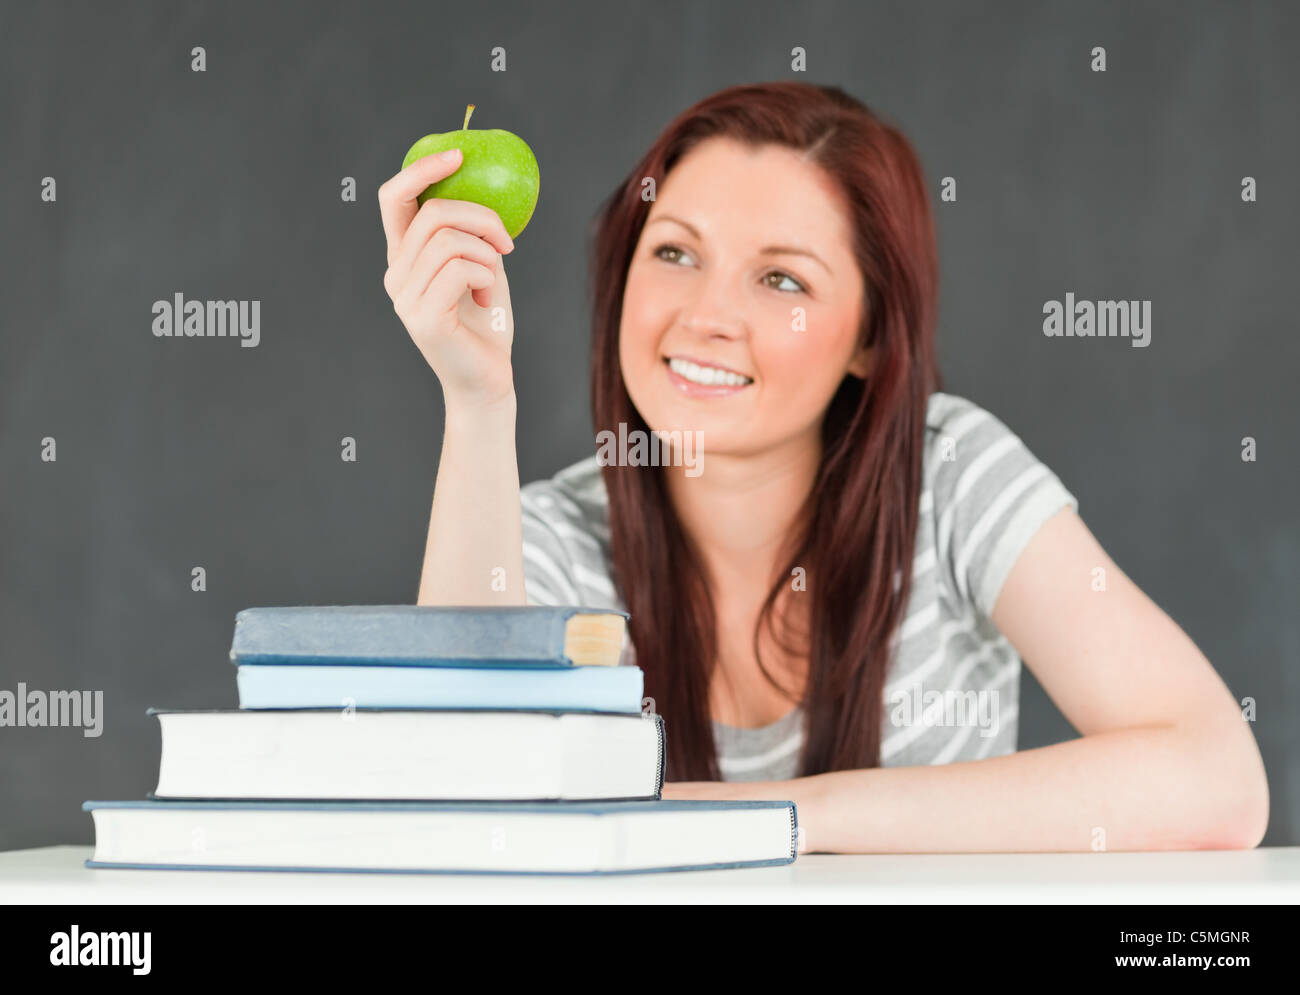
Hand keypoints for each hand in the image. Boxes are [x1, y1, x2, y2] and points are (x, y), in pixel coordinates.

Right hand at [379, 149, 517, 409]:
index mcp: (403, 258)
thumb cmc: (487, 325)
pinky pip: (460, 269)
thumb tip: (479, 185)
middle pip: (433, 213)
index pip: (393, 198)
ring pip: (450, 240)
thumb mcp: (481, 265)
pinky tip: (487, 300)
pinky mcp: (422, 318)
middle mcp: (395, 275)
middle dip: (481, 218)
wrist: (487, 381)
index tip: (459, 156)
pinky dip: (486, 276)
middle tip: (506, 242)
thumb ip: (469, 233)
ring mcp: (404, 298)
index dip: (422, 169)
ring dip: (487, 254)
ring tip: (493, 280)